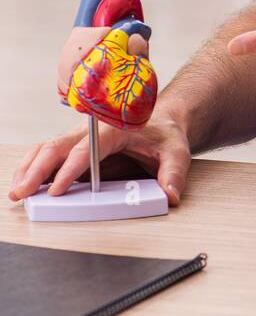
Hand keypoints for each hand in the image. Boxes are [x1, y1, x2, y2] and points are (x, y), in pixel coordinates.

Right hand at [7, 111, 190, 206]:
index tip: (58, 190)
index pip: (85, 150)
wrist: (161, 120)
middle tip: (23, 193)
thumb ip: (174, 172)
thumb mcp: (176, 151)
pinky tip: (24, 182)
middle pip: (57, 147)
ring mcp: (79, 137)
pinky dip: (33, 166)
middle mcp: (90, 130)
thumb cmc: (164, 133)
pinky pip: (49, 153)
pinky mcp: (75, 146)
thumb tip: (170, 195)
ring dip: (30, 169)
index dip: (70, 170)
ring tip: (17, 191)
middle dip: (38, 171)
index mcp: (112, 128)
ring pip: (47, 148)